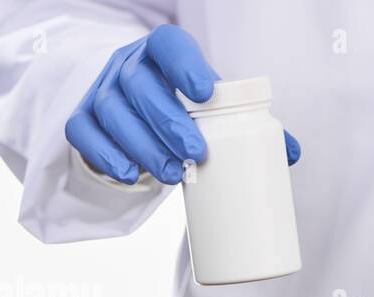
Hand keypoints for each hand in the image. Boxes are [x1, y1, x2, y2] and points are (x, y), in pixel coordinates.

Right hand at [65, 24, 299, 185]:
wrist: (137, 120)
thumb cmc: (182, 110)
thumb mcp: (211, 110)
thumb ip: (248, 125)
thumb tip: (290, 153)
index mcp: (163, 54)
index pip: (169, 45)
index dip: (185, 65)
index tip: (206, 95)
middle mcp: (128, 66)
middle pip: (140, 84)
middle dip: (167, 120)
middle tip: (194, 153)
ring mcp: (101, 91)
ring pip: (112, 111)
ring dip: (142, 145)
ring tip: (171, 174)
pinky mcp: (82, 119)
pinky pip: (83, 133)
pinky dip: (105, 154)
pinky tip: (128, 174)